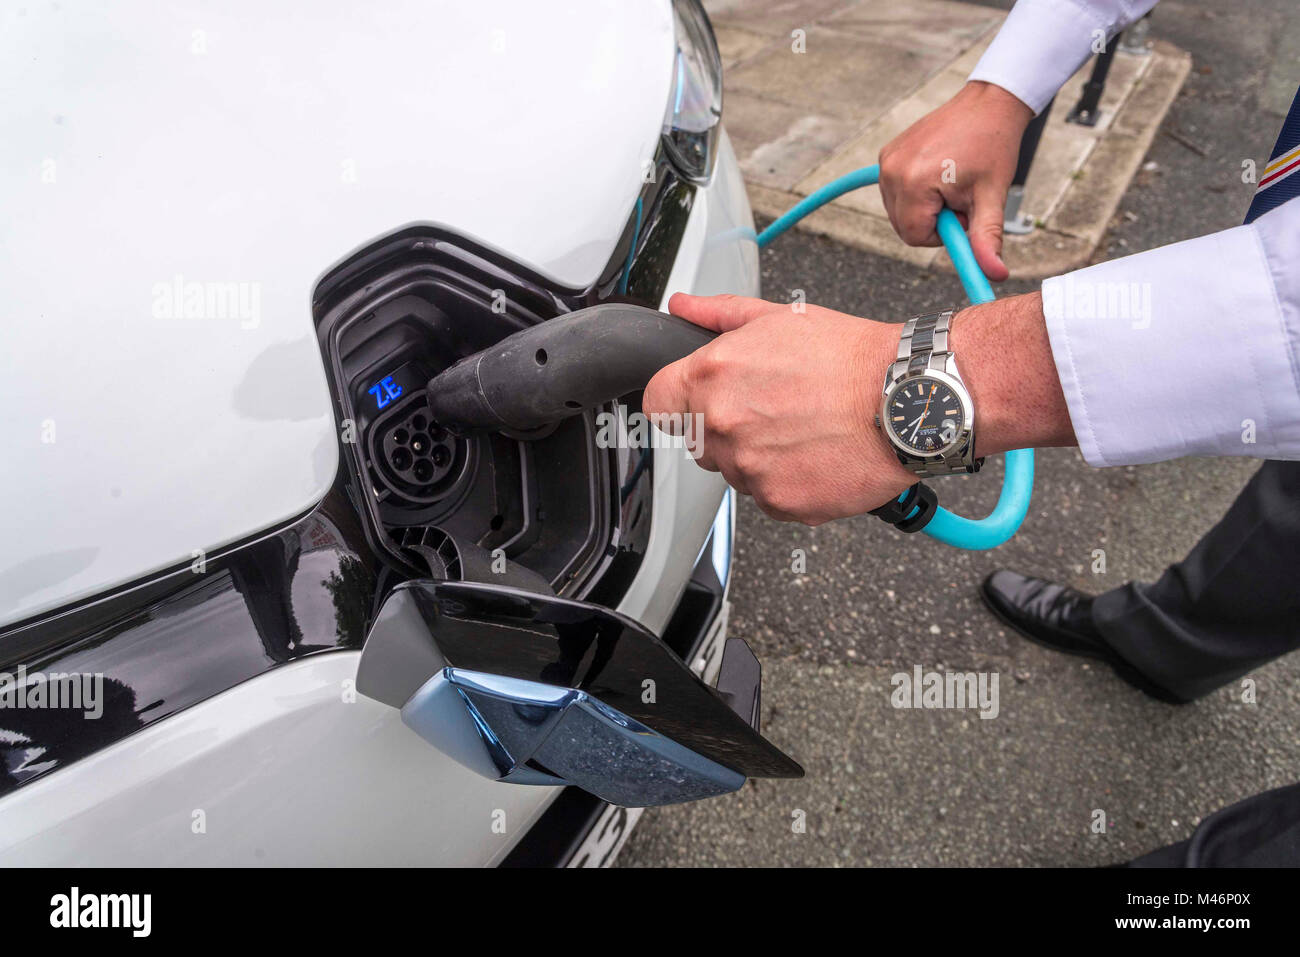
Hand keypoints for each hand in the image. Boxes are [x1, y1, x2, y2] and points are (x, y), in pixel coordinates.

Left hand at [642, 292, 915, 525]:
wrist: (907, 400)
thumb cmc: (851, 358)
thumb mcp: (778, 318)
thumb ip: (718, 314)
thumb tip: (684, 306)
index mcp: (712, 377)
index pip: (658, 402)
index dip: (678, 399)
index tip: (696, 400)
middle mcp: (723, 426)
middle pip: (699, 439)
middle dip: (726, 425)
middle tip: (774, 408)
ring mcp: (749, 469)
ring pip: (734, 469)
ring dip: (758, 455)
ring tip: (804, 429)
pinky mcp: (778, 502)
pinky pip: (767, 496)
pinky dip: (787, 481)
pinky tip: (816, 454)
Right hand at [878, 81, 1032, 281]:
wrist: (988, 104)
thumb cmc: (992, 146)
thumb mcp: (992, 196)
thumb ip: (987, 239)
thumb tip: (995, 275)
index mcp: (913, 182)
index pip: (915, 236)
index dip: (943, 234)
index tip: (964, 212)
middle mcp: (891, 171)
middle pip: (904, 226)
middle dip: (933, 221)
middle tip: (960, 196)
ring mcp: (886, 161)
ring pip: (899, 211)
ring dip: (926, 207)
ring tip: (952, 182)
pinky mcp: (886, 155)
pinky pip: (897, 192)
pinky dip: (916, 192)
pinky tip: (939, 173)